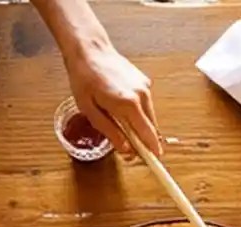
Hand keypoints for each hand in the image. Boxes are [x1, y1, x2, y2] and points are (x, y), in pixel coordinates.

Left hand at [65, 43, 160, 157]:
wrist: (90, 50)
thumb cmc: (85, 78)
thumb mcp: (90, 110)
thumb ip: (110, 131)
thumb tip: (126, 150)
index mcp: (128, 103)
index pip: (147, 134)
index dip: (152, 150)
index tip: (155, 163)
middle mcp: (142, 94)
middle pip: (151, 127)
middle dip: (144, 141)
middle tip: (131, 150)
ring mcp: (145, 87)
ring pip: (149, 117)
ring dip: (139, 125)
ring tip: (120, 124)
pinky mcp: (144, 81)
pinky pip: (146, 104)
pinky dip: (138, 112)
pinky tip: (121, 108)